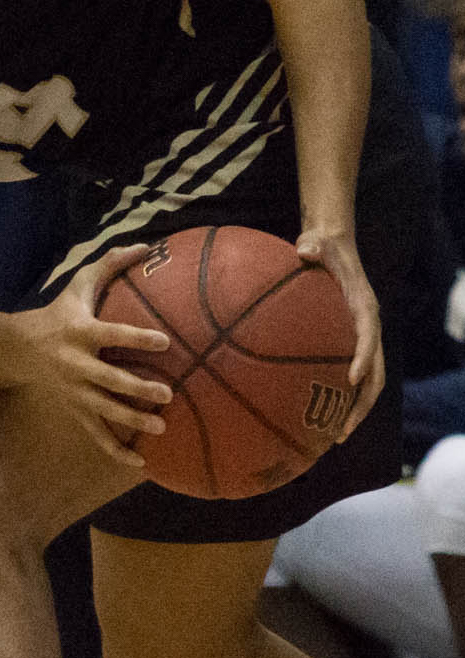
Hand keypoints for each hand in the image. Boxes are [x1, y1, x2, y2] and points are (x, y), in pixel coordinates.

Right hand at [13, 245, 173, 466]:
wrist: (18, 346)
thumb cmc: (58, 311)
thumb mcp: (78, 285)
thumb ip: (110, 265)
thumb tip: (147, 246)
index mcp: (80, 331)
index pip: (111, 334)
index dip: (137, 338)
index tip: (165, 341)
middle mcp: (75, 363)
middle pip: (108, 379)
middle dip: (137, 388)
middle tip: (167, 393)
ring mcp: (73, 390)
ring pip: (103, 409)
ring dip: (131, 419)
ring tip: (161, 426)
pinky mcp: (73, 407)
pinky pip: (95, 432)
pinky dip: (115, 449)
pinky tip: (140, 462)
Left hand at [295, 227, 382, 440]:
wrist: (332, 247)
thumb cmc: (323, 246)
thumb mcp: (317, 242)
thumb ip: (313, 245)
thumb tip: (304, 249)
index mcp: (363, 308)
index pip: (368, 337)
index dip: (362, 358)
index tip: (350, 379)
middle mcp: (368, 329)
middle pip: (375, 374)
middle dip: (361, 405)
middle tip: (340, 431)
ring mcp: (360, 340)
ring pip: (367, 383)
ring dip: (354, 411)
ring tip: (333, 437)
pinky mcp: (348, 345)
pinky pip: (348, 377)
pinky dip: (340, 399)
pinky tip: (317, 418)